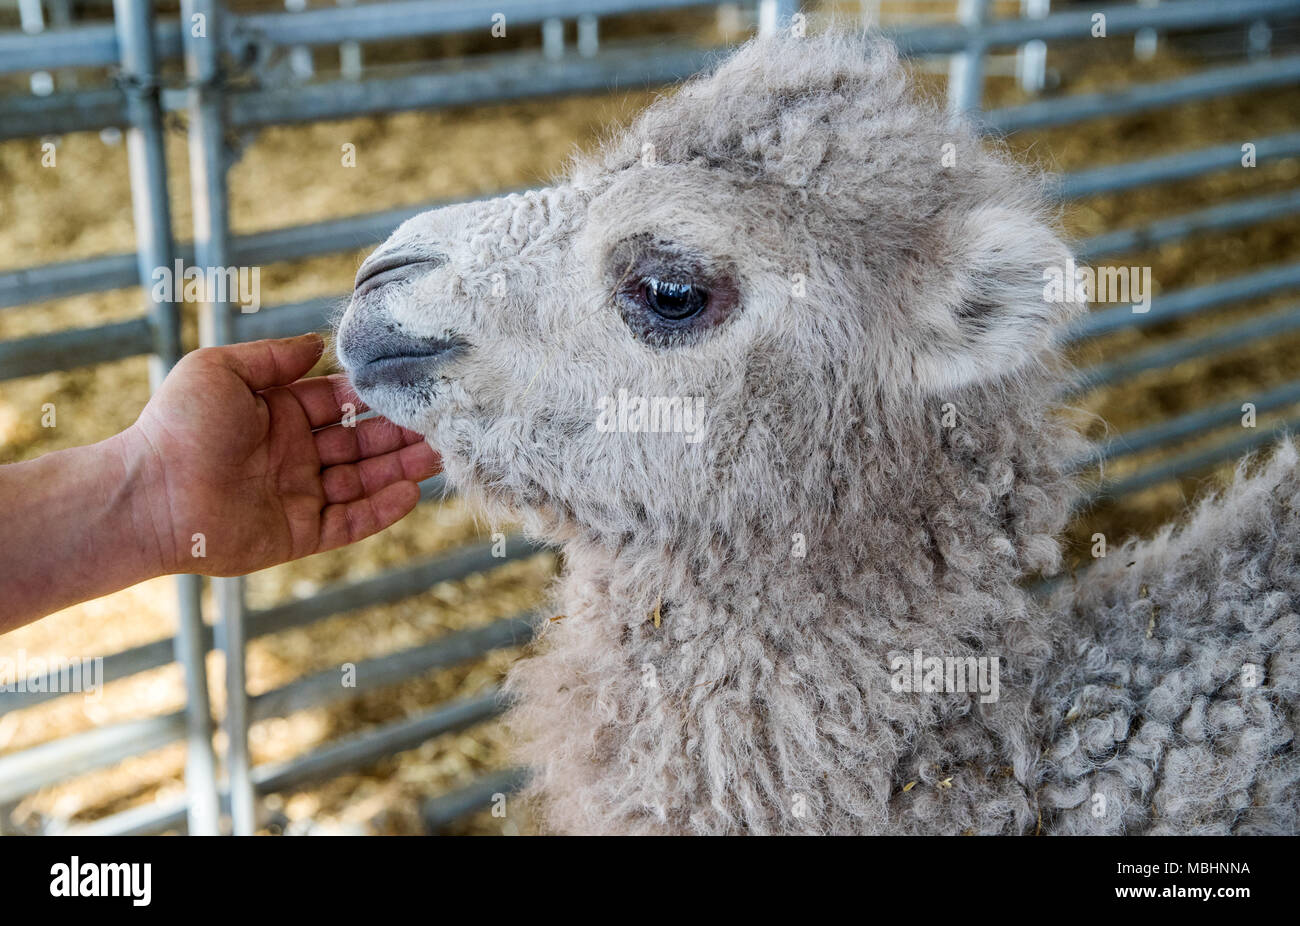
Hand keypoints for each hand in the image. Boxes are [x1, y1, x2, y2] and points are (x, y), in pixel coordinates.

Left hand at [124, 333, 439, 576]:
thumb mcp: (221, 370)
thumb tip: (319, 343)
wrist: (151, 494)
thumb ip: (273, 357)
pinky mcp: (299, 535)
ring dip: (401, 469)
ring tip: (440, 456)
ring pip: (364, 482)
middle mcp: (293, 456)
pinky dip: (382, 510)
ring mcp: (299, 497)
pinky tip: (411, 492)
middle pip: (360, 444)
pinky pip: (351, 522)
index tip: (412, 387)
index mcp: (278, 417)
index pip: (340, 405)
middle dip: (399, 434)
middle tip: (442, 424)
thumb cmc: (178, 427)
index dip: (374, 398)